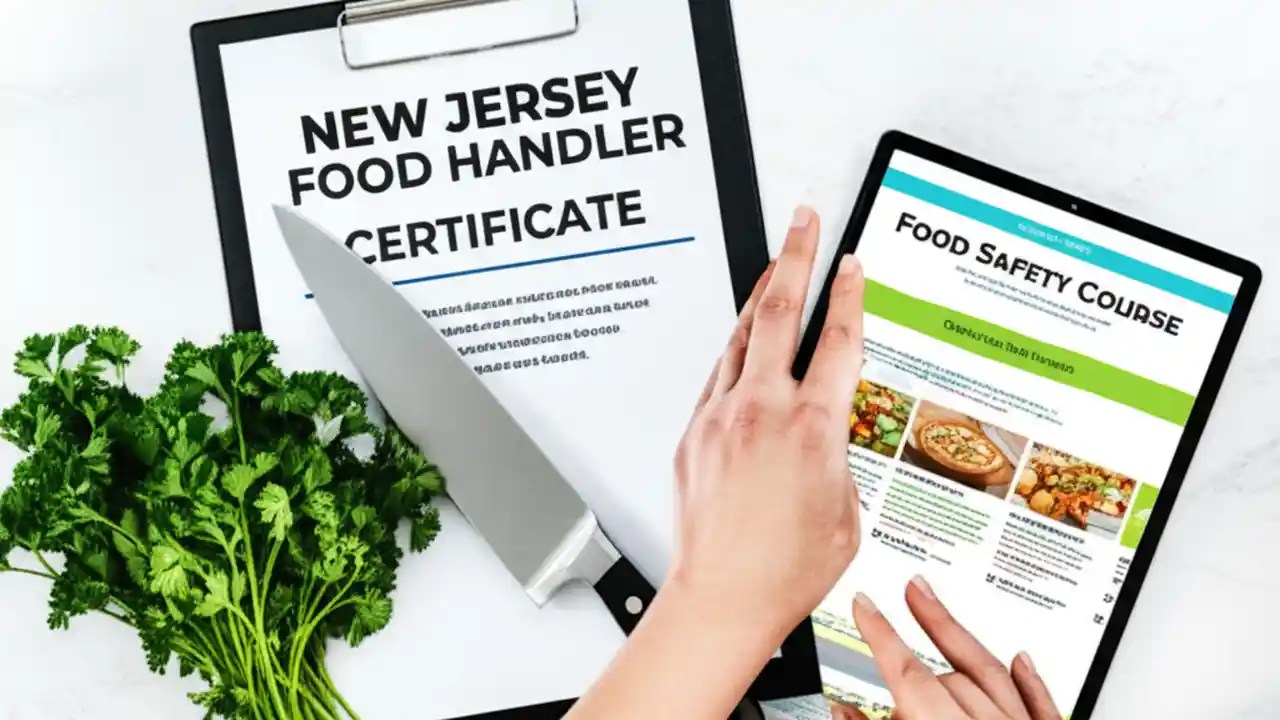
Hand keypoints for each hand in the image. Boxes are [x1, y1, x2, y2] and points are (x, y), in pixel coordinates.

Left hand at [668, 205, 866, 639]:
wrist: (723, 598)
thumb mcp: (846, 511)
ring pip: (739, 338)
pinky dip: (733, 352)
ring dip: (759, 298)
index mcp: (814, 428)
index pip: (837, 340)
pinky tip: (741, 344)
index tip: (851, 265)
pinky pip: (716, 377)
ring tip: (773, 270)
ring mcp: (721, 418)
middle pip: (778, 312)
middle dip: (795, 257)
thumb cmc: (786, 570)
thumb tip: (825, 438)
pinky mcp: (693, 435)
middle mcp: (763, 412)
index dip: (848, 294)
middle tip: (802, 222)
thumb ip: (838, 459)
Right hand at [840, 577, 1060, 719]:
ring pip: (991, 674)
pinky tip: (1020, 659)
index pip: (906, 673)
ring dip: (958, 639)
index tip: (863, 603)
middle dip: (909, 655)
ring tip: (930, 603)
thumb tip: (841, 711)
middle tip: (882, 626)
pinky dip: (1029, 680)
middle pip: (944, 675)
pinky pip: (1041, 704)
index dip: (880, 633)